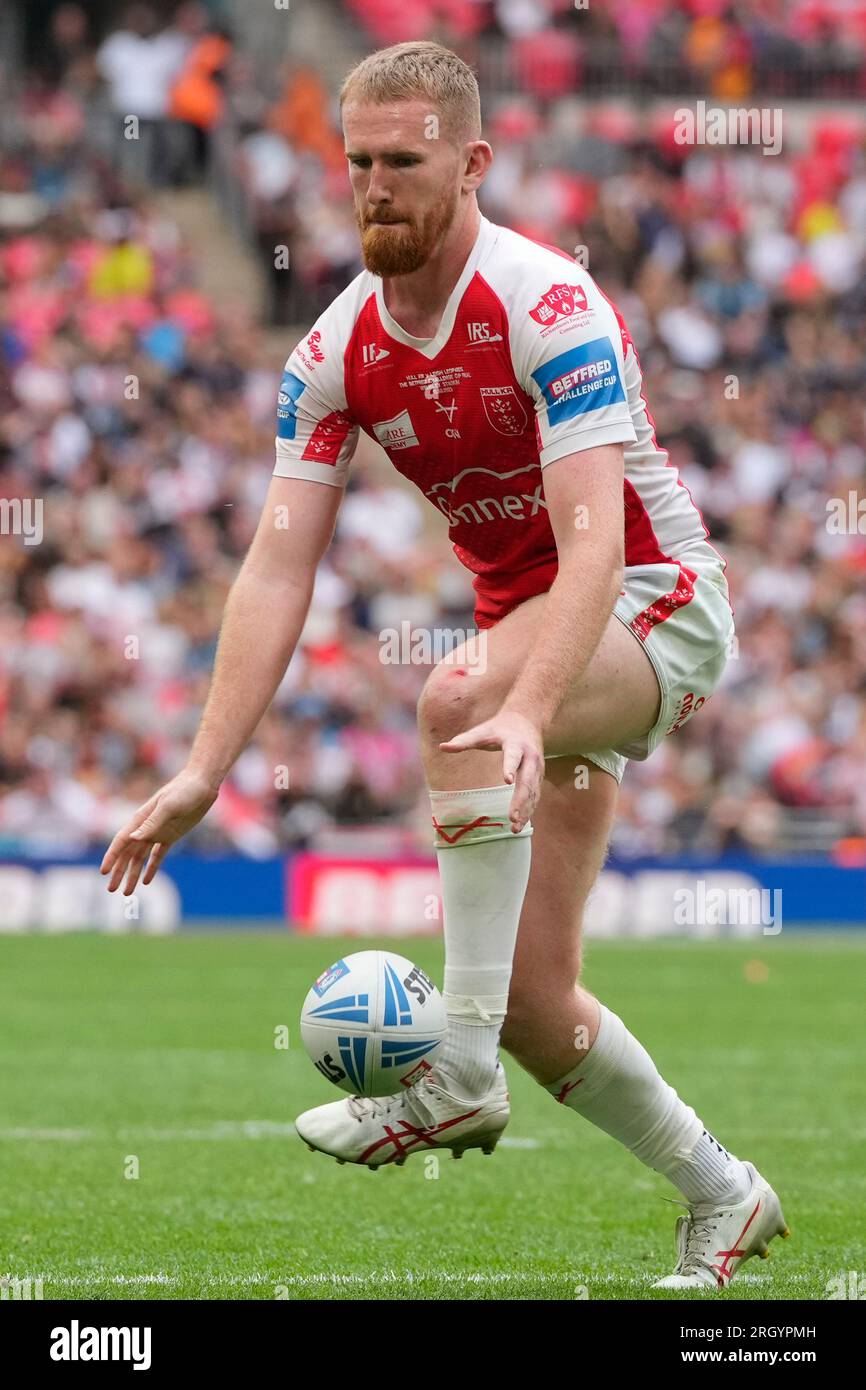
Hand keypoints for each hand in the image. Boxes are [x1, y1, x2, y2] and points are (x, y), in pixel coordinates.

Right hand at [101, 767, 219, 895]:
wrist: (202, 784)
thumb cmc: (184, 790)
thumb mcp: (169, 806)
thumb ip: (152, 823)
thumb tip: (133, 838)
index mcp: (140, 819)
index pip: (121, 841)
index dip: (111, 857)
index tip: (103, 872)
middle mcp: (145, 827)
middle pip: (128, 853)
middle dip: (119, 871)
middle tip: (111, 890)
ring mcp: (158, 832)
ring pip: (140, 858)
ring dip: (133, 874)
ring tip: (127, 892)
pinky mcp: (170, 836)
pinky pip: (157, 855)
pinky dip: (151, 868)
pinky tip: (146, 881)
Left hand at [438, 708, 543, 832]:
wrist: (528, 719)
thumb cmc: (500, 727)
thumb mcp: (482, 731)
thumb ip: (463, 741)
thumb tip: (442, 747)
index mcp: (516, 744)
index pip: (513, 757)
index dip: (510, 768)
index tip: (507, 781)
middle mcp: (531, 757)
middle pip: (527, 781)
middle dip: (520, 801)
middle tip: (511, 819)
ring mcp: (538, 768)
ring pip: (533, 792)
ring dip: (526, 811)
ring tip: (515, 829)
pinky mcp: (539, 776)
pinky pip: (535, 795)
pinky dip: (529, 810)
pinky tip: (521, 824)